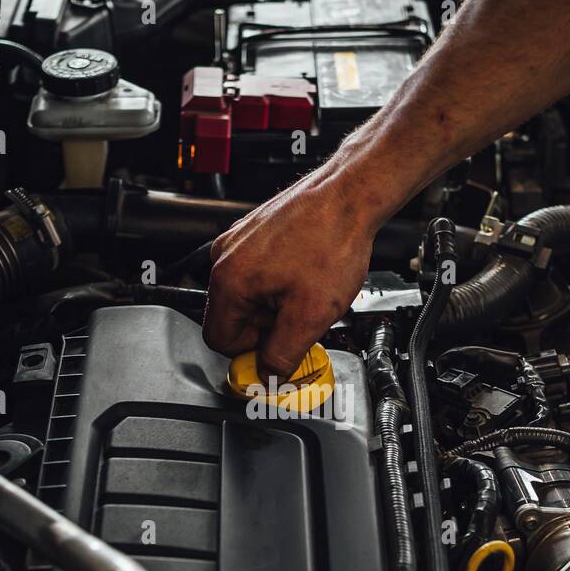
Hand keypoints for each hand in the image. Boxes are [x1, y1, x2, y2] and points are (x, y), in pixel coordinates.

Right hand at [203, 167, 380, 379]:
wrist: (350, 196)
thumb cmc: (333, 241)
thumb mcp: (310, 316)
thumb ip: (281, 355)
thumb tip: (268, 374)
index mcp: (228, 280)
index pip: (219, 340)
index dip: (251, 353)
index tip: (278, 350)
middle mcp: (224, 257)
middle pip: (233, 318)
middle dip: (266, 328)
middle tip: (301, 317)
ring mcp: (238, 241)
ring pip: (247, 296)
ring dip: (275, 306)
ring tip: (308, 292)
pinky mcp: (254, 233)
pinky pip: (258, 274)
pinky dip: (280, 284)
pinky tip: (306, 275)